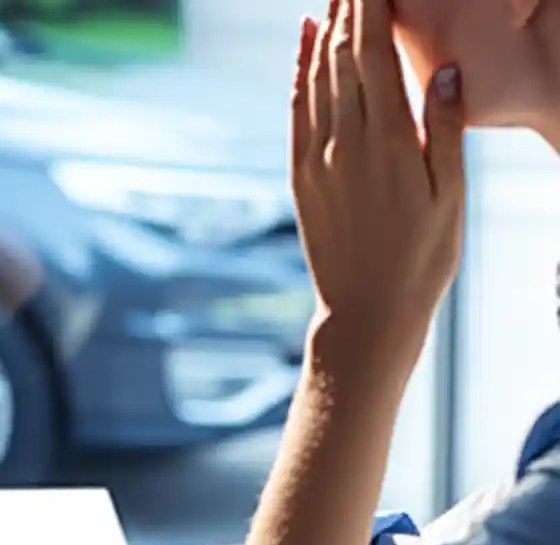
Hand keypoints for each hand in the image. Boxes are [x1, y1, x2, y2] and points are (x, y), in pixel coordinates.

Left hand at [293, 0, 465, 345]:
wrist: (365, 311)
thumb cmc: (422, 258)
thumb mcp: (450, 196)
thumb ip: (447, 129)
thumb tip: (446, 70)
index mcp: (390, 141)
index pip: (376, 56)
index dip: (372, 10)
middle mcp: (346, 142)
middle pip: (342, 57)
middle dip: (347, 9)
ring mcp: (317, 157)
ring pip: (316, 77)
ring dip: (323, 31)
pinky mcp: (301, 174)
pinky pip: (297, 110)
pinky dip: (299, 71)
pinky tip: (305, 43)